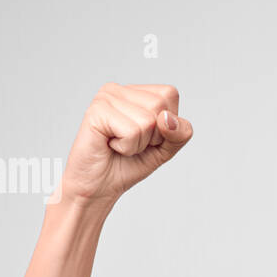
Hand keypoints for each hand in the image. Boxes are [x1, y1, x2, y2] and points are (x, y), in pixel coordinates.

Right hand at [56, 82, 192, 203]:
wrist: (99, 187)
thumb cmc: (128, 164)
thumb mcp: (166, 148)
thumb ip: (180, 132)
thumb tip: (167, 118)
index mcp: (135, 92)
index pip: (170, 94)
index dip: (166, 124)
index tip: (145, 136)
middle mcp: (118, 89)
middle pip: (160, 106)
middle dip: (152, 135)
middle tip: (130, 143)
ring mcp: (105, 98)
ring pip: (148, 120)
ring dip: (138, 144)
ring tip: (119, 145)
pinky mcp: (96, 111)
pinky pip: (132, 131)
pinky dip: (127, 147)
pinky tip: (111, 145)